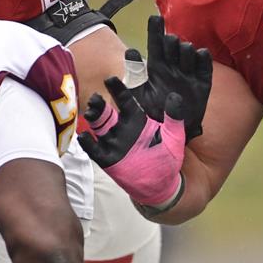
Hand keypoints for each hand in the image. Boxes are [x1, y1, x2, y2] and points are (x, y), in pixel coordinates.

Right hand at [77, 67, 184, 205]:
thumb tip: (176, 96)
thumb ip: (174, 117)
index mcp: (136, 120)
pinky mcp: (108, 160)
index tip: (110, 79)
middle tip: (96, 96)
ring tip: (90, 112)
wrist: (162, 184)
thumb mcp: (174, 135)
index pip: (125, 101)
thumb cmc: (168, 157)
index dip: (118, 90)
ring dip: (93, 120)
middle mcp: (122, 129)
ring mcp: (114, 144)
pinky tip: (85, 136)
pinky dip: (88, 143)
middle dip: (99, 104)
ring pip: (99, 128)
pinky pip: (95, 150)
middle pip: (107, 112)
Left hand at [142, 14, 213, 139]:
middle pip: (173, 46)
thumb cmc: (150, 114)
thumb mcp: (137, 95)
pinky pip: (205, 68)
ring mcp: (188, 75)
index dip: (155, 31)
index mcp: (156, 67)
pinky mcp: (202, 84)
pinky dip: (203, 60)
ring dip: (185, 49)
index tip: (155, 18)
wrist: (168, 133)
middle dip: (171, 41)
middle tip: (170, 42)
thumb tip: (130, 51)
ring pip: (188, 53)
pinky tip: (200, 53)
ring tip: (183, 50)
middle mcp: (173, 67)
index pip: (156, 44)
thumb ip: (133, 75)